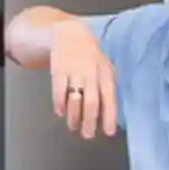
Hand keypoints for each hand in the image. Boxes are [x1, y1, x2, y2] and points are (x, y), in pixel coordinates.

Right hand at [49, 19, 118, 138]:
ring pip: (76, 98)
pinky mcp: (58, 69)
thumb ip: (106, 89)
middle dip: (90, 121)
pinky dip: (59, 103)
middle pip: (92, 101)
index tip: (108, 132)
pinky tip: (61, 112)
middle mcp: (91, 72)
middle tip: (87, 135)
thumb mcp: (103, 68)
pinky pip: (59, 90)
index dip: (109, 116)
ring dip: (74, 115)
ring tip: (73, 126)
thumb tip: (108, 115)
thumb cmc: (90, 57)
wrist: (70, 34)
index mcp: (105, 73)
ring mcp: (74, 70)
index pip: (109, 97)